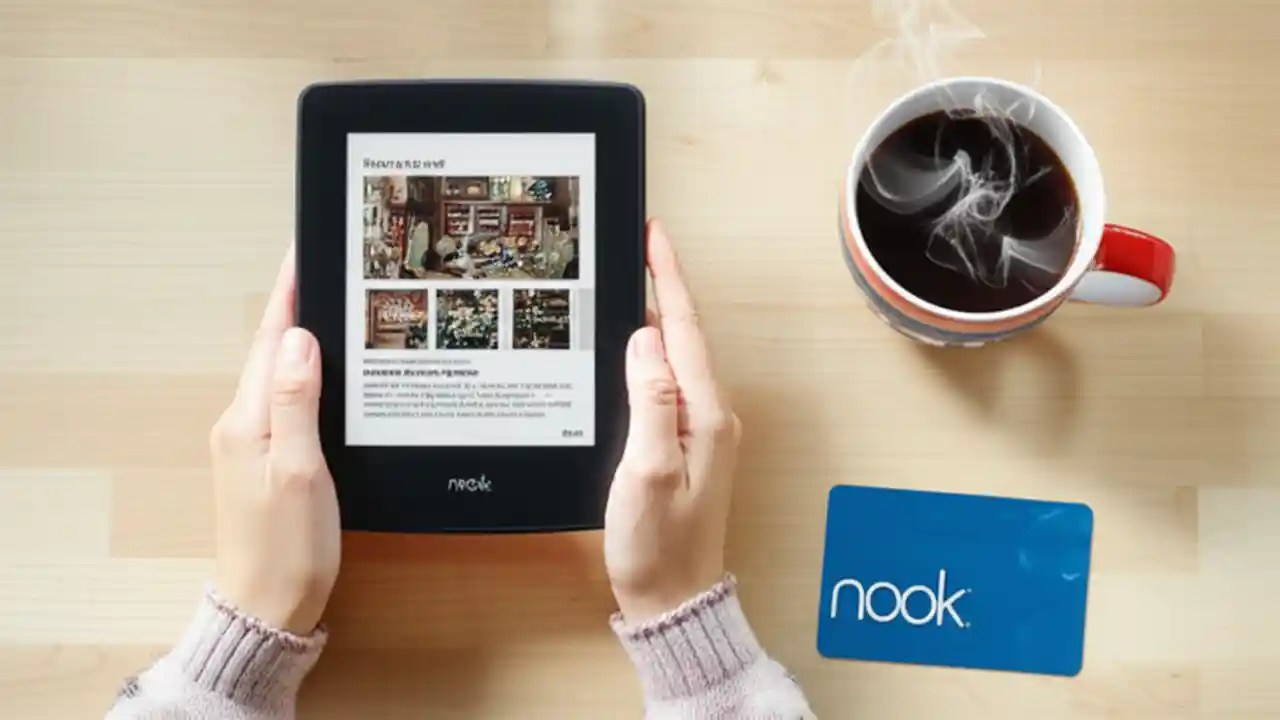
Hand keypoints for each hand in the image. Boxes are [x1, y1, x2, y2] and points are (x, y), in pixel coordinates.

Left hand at [209, 248, 340, 634]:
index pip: (271, 342)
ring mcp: (249, 445)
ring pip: (277, 376)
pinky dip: (303, 376)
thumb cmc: (289, 548)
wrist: (268, 609)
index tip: (303, 252)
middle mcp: (241, 425)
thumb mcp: (299, 471)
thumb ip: (297, 402)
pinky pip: (284, 402)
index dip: (289, 296)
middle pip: (271, 352)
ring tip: (326, 305)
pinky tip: (323, 372)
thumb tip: (299, 338)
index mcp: (248, 421)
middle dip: (295, 307)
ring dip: (298, 339)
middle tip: (324, 268)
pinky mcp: (263, 463)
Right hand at [605, 221, 741, 623]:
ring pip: (679, 358)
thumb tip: (645, 339)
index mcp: (706, 416)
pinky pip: (671, 384)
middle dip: (664, 286)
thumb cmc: (660, 546)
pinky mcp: (688, 446)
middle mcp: (712, 417)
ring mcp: (702, 432)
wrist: (674, 601)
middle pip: (686, 336)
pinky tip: (637, 350)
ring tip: (636, 280)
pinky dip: (654, 357)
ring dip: (660, 319)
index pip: (685, 329)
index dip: (668, 278)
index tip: (656, 236)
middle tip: (641, 244)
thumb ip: (650, 399)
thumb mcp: (649, 469)